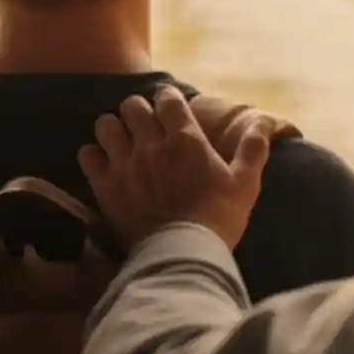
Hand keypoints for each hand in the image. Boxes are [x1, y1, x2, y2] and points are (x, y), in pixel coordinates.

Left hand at [78, 86, 270, 250]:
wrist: (183, 255)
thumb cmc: (219, 219)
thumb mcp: (245, 183)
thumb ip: (253, 149)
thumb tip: (265, 122)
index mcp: (186, 139)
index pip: (168, 99)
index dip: (167, 97)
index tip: (168, 104)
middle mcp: (152, 145)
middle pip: (132, 106)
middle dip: (137, 110)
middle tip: (143, 124)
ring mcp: (125, 164)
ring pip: (106, 125)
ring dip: (113, 128)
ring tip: (120, 139)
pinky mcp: (105, 186)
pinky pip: (87, 155)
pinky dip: (93, 156)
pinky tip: (103, 164)